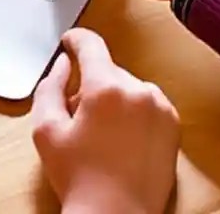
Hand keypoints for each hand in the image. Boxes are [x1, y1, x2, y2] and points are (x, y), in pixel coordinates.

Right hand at [33, 30, 180, 213]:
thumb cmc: (80, 179)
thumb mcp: (46, 130)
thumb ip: (50, 87)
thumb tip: (64, 64)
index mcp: (107, 88)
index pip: (91, 45)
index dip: (75, 39)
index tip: (69, 42)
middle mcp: (139, 92)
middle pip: (108, 71)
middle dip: (91, 86)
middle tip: (77, 118)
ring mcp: (161, 108)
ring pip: (129, 88)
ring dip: (114, 100)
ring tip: (100, 136)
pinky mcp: (173, 126)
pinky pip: (148, 105)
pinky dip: (134, 114)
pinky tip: (120, 141)